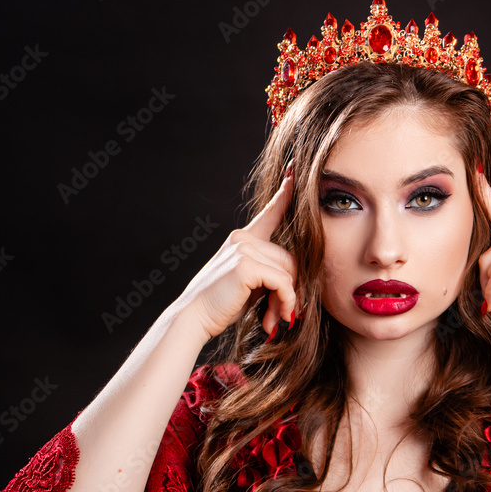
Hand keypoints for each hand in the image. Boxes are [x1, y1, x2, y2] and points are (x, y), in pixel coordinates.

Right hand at [174, 165, 298, 339]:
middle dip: (291, 290)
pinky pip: (283, 282)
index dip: (285, 194)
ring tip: (275, 319)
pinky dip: (285, 302)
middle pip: (291, 258)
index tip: (296, 172)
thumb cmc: (220, 305)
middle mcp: (243, 238)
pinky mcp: (246, 264)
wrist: (193, 318)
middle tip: (283, 315)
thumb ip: (269, 273)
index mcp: (242, 239)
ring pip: (289, 272)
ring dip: (288, 300)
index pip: (270, 212)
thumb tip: (297, 283)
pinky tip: (273, 318)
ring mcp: (244, 248)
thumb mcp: (248, 283)